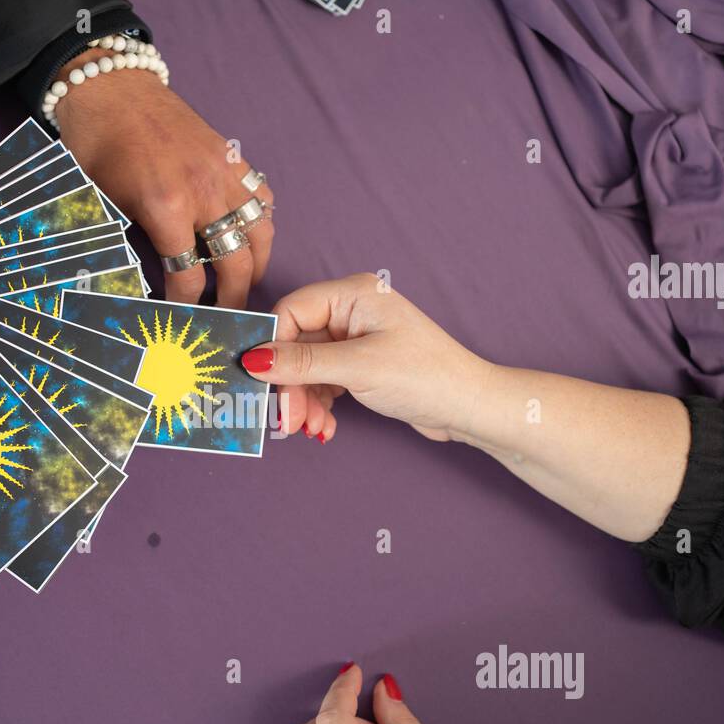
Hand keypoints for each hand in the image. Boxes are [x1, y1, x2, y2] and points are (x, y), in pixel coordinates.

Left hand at [55, 47, 273, 307]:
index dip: (186, 307)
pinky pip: (262, 197)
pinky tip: (250, 238)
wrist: (111, 85)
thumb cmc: (96, 144)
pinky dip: (261, 222)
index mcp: (166, 207)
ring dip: (258, 264)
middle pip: (236, 263)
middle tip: (229, 319)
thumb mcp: (100, 201)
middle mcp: (204, 193)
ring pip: (262, 232)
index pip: (189, 277)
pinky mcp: (232, 156)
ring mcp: (224, 173)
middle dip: (234, 299)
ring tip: (246, 284)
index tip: (183, 320)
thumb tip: (139, 289)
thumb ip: (128, 243)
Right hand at [241, 274, 491, 441]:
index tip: (262, 384)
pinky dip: (320, 405)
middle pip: (297, 344)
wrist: (469, 407)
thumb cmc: (425, 377)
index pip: (291, 312)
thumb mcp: (357, 368)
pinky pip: (324, 381)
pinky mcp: (361, 365)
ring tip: (312, 428)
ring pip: (308, 367)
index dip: (273, 348)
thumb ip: (302, 362)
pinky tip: (325, 427)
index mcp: (353, 294)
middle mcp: (352, 311)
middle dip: (291, 386)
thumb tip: (254, 360)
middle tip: (289, 420)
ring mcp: (357, 338)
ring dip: (304, 401)